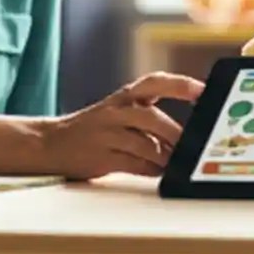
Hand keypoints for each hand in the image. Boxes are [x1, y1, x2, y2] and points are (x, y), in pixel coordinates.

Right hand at [42, 72, 204, 179]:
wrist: (51, 143)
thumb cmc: (94, 130)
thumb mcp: (119, 113)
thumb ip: (149, 120)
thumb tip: (186, 137)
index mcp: (123, 97)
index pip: (155, 82)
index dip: (180, 84)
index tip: (203, 90)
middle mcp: (115, 111)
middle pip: (151, 117)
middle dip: (175, 133)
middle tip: (194, 144)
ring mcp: (106, 133)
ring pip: (144, 143)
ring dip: (165, 156)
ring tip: (175, 162)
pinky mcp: (101, 157)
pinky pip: (134, 163)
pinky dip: (151, 169)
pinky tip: (157, 171)